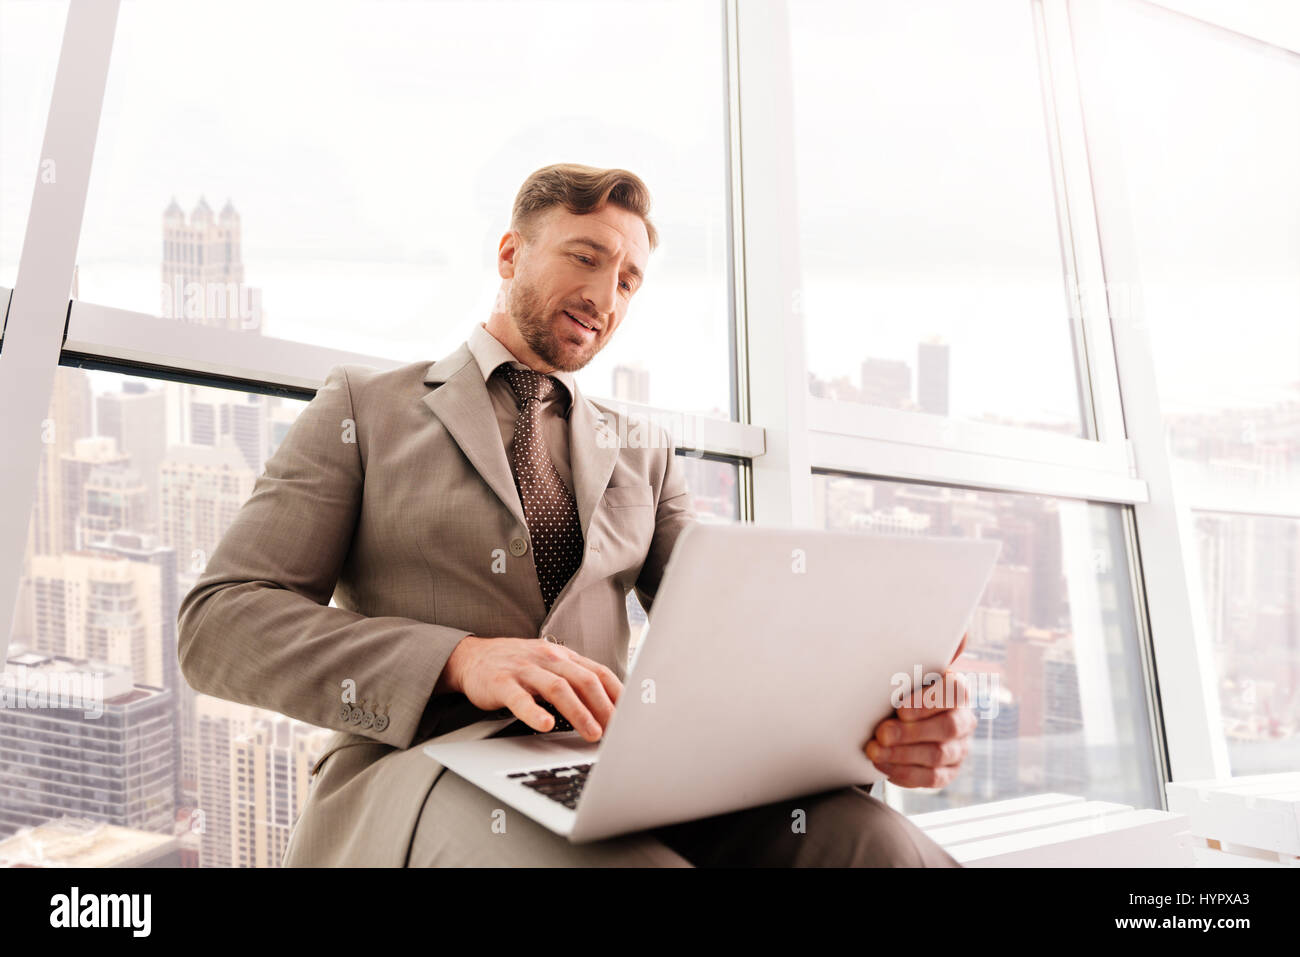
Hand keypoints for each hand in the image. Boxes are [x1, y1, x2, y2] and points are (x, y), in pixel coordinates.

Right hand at [434, 636, 621, 741]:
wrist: (471, 657)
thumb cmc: (516, 666)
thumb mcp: (549, 666)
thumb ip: (575, 680)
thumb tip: (608, 708)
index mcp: (563, 656)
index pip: (599, 672)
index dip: (618, 695)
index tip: (632, 717)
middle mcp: (547, 659)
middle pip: (584, 680)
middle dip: (604, 707)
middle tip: (617, 731)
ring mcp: (524, 669)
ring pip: (558, 688)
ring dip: (579, 712)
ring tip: (592, 733)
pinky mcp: (501, 682)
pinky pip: (520, 698)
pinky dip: (535, 712)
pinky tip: (546, 725)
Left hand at [864, 631, 975, 788]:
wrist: (894, 717)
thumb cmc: (901, 689)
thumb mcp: (906, 668)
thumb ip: (923, 649)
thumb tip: (959, 630)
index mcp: (956, 688)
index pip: (954, 692)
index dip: (927, 702)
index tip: (899, 709)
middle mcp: (963, 718)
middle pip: (947, 727)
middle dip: (911, 732)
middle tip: (881, 733)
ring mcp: (959, 746)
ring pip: (939, 754)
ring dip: (903, 754)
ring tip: (875, 751)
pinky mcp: (949, 770)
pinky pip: (933, 778)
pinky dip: (906, 774)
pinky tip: (885, 766)